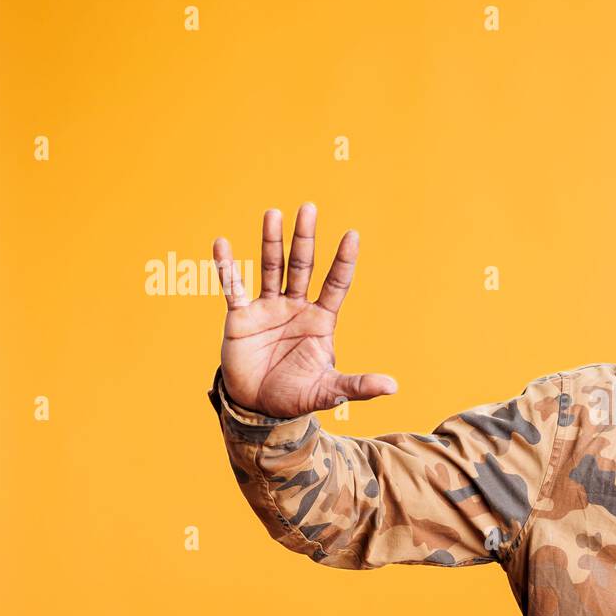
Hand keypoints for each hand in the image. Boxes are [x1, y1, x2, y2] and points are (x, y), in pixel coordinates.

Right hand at [213, 203, 396, 417]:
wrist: (259, 407)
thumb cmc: (297, 396)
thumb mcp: (329, 391)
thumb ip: (358, 386)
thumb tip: (393, 388)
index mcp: (320, 320)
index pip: (336, 284)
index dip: (343, 261)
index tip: (352, 235)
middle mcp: (296, 307)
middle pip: (302, 266)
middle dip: (305, 238)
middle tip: (309, 208)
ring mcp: (268, 309)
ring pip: (271, 268)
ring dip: (271, 241)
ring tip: (273, 213)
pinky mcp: (241, 317)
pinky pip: (234, 288)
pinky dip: (227, 267)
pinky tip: (222, 244)